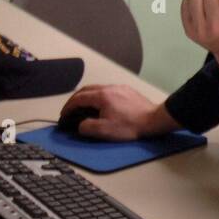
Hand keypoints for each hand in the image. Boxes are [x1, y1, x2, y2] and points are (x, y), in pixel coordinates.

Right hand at [58, 85, 178, 139]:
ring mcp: (120, 88)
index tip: (64, 115)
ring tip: (84, 107)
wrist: (154, 120)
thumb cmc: (131, 126)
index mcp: (102, 95)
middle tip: (70, 110)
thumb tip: (81, 124)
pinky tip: (102, 105)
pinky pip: (109, 91)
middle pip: (86, 90)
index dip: (68, 107)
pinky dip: (100, 97)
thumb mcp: (104, 130)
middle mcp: (110, 88)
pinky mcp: (128, 91)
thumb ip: (87, 127)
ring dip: (88, 97)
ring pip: (98, 89)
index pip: (78, 98)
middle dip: (75, 100)